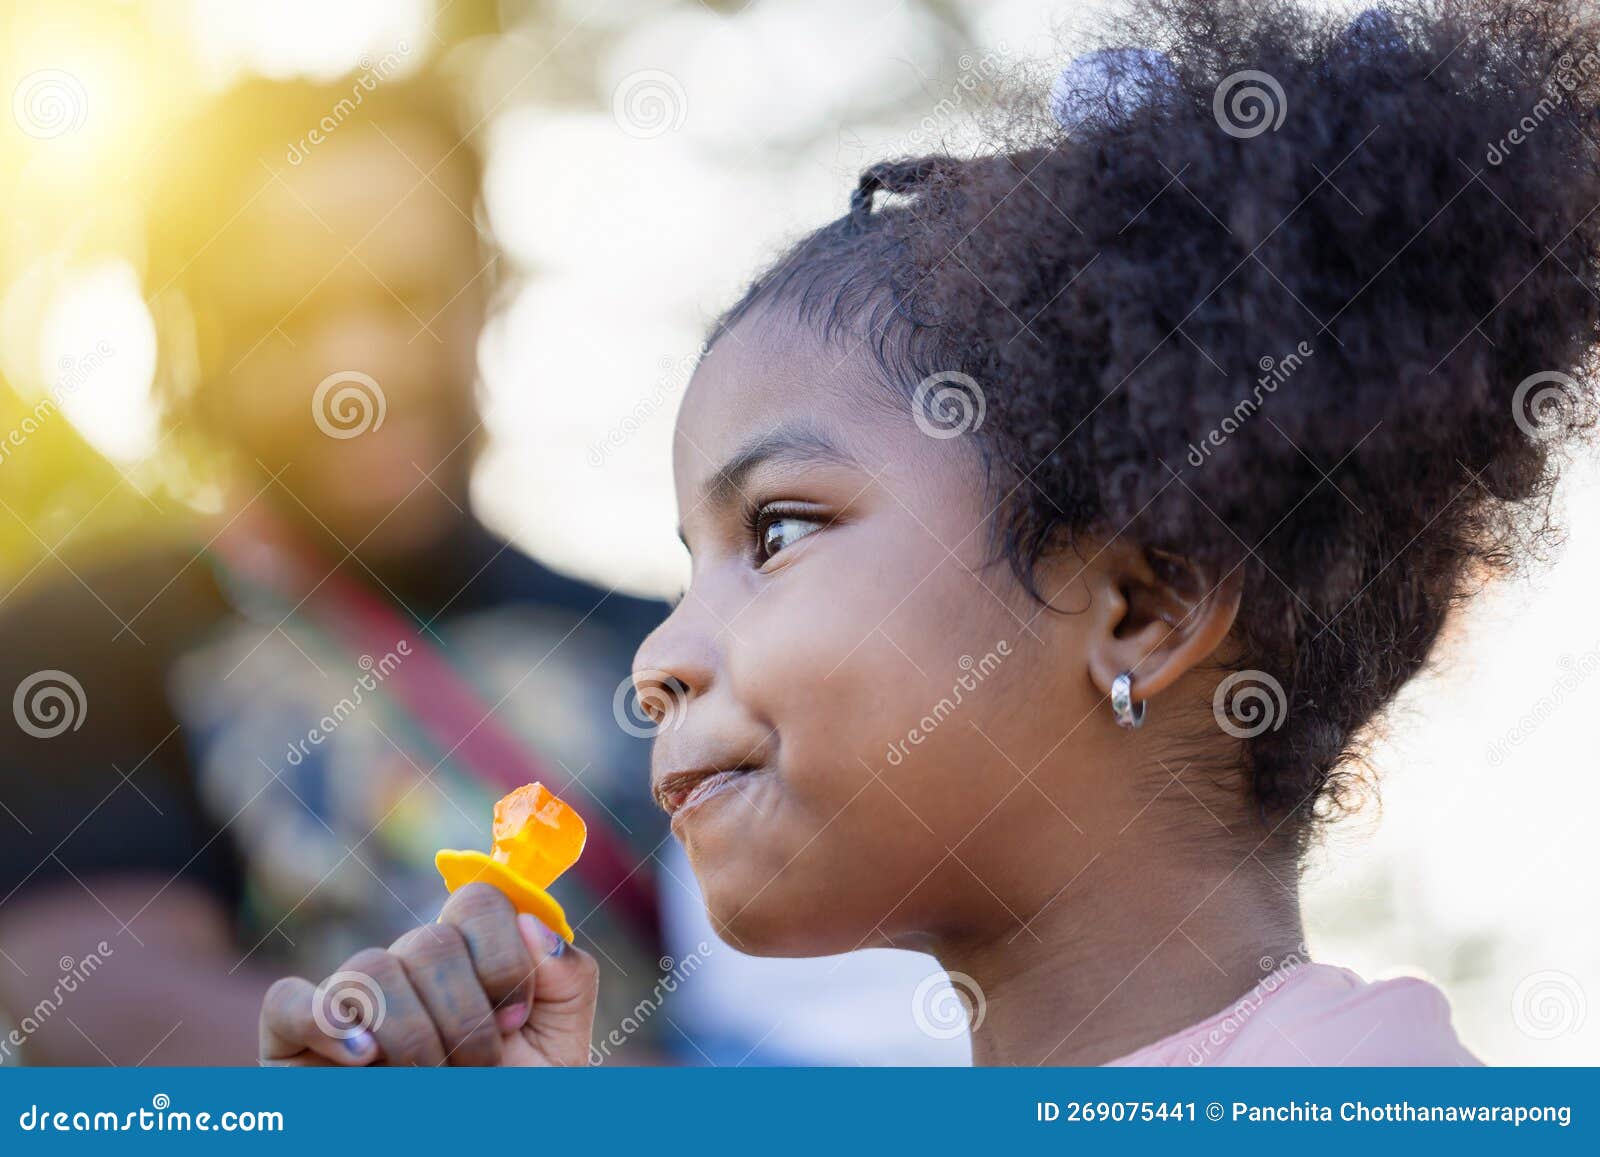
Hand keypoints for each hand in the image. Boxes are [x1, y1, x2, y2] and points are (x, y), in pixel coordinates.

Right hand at [259, 882, 596, 1065]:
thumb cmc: (509, 1112)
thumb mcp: (560, 1052)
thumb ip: (569, 982)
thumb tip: (533, 924)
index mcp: (469, 960)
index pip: (480, 901)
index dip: (503, 956)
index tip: (516, 1018)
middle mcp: (408, 971)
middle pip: (431, 941)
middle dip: (465, 1014)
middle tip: (479, 1067)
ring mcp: (350, 1004)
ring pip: (372, 969)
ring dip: (414, 1035)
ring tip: (432, 1083)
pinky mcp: (293, 1043)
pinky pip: (288, 1001)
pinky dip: (322, 1021)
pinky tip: (363, 1057)